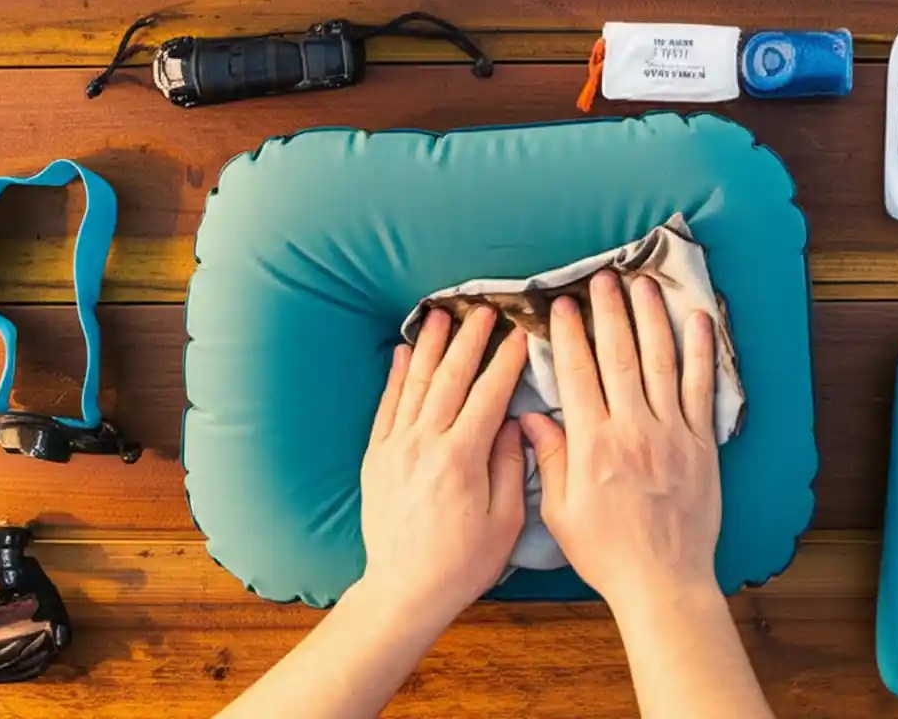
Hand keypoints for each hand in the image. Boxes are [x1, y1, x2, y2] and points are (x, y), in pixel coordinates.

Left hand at [358, 307, 527, 623]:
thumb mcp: (505, 521)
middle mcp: (426, 445)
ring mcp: (396, 448)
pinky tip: (404, 352)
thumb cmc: (463, 562)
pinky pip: (386, 407)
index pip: (490, 394)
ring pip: (416, 384)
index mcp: (462, 458)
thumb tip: (516, 424)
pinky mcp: (376, 458)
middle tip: (483, 308)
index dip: (507, 360)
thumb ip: (511, 467)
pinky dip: (395, 377)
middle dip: (470, 339)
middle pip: (451, 378)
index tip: (521, 332)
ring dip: (432, 347)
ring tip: (442, 314)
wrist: (405, 589)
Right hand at [521, 271, 721, 609]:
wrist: (663, 582)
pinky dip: (702, 352)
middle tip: (604, 278)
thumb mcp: (562, 511)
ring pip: (661, 361)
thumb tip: (531, 416)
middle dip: (610, 311)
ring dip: (651, 318)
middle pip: (620, 356)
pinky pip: (702, 388)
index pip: (578, 373)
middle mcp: (633, 429)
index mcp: (593, 443)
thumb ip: (549, 458)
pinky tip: (698, 321)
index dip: (571, 334)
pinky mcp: (701, 444)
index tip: (565, 305)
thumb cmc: (607, 552)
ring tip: (643, 284)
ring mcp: (672, 433)